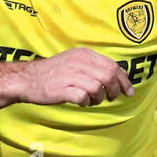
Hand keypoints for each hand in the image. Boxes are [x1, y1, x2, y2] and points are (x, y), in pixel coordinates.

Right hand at [14, 48, 134, 106]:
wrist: (28, 79)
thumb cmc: (54, 73)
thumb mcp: (75, 62)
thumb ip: (95, 67)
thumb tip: (118, 76)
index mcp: (84, 54)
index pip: (112, 65)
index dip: (124, 80)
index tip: (129, 91)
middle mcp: (79, 62)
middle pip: (109, 75)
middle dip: (115, 90)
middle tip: (111, 98)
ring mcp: (70, 75)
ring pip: (98, 87)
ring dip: (99, 98)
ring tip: (91, 100)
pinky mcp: (62, 88)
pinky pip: (83, 97)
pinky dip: (86, 102)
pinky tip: (81, 102)